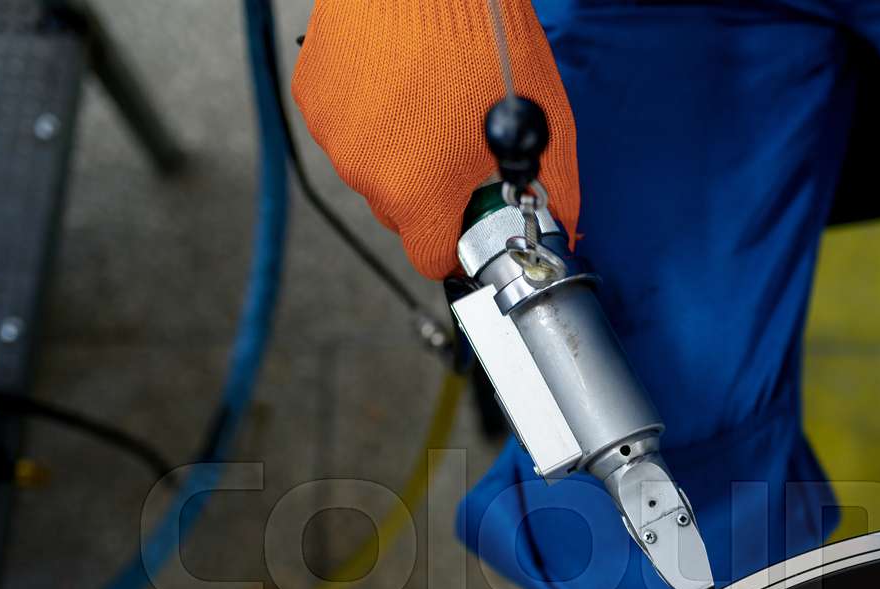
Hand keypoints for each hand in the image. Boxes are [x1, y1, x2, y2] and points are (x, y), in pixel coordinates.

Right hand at [291, 0, 579, 279]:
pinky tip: (398, 81)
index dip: (457, 242)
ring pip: (371, 169)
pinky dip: (369, 116)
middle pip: (402, 214)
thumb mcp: (545, 121)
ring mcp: (333, 134)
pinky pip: (345, 127)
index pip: (433, 259)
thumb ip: (555, 187)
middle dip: (431, 193)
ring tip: (429, 103)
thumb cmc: (484, 37)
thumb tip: (565, 224)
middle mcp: (366, 173)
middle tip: (458, 148)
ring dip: (398, 152)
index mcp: (419, 193)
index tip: (471, 219)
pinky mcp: (314, 96)